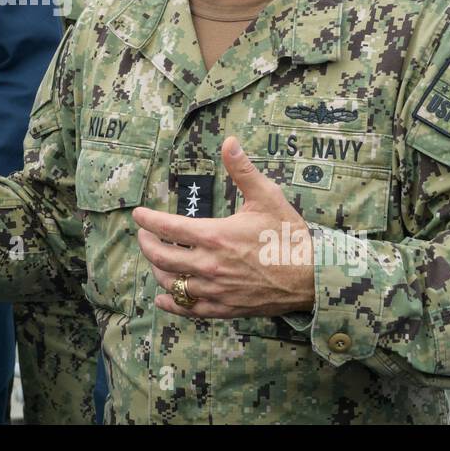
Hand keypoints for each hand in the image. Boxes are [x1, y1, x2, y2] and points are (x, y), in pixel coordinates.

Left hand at [133, 136, 315, 319]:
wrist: (312, 277)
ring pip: (170, 283)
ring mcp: (215, 289)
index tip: (138, 214)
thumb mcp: (267, 197)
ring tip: (156, 259)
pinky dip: (171, 303)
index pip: (167, 227)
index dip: (147, 220)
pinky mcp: (224, 308)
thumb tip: (229, 141)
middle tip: (144, 235)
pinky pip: (188, 308)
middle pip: (160, 256)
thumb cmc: (289, 235)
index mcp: (215, 236)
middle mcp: (209, 265)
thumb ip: (242, 170)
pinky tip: (164, 298)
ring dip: (158, 270)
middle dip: (146, 243)